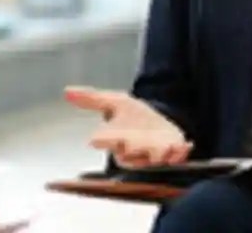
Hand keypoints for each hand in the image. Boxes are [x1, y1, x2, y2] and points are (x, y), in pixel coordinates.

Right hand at [64, 86, 191, 167]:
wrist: (158, 118)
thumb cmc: (133, 116)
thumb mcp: (115, 102)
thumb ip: (91, 99)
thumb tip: (66, 91)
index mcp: (114, 138)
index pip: (102, 142)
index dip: (100, 141)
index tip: (95, 139)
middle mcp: (131, 150)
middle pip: (127, 156)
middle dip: (131, 150)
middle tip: (131, 143)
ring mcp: (151, 154)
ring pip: (151, 160)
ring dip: (158, 154)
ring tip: (164, 148)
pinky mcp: (171, 154)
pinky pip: (175, 158)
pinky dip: (180, 153)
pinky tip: (185, 145)